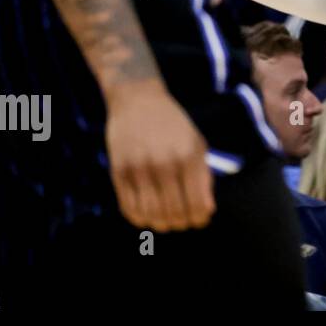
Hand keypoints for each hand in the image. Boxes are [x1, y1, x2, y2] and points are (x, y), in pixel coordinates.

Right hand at [104, 79, 214, 231]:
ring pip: (150, 214)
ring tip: (166, 222)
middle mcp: (164, 164)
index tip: (199, 221)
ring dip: (161, 224)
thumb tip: (207, 209)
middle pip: (173, 212)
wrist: (138, 101)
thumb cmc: (173, 125)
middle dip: (181, 223)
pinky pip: (128, 207)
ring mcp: (139, 169)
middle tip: (182, 223)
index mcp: (188, 157)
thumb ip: (203, 176)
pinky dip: (139, 218)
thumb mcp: (196, 144)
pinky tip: (148, 216)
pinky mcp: (118, 172)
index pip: (197, 202)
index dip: (199, 218)